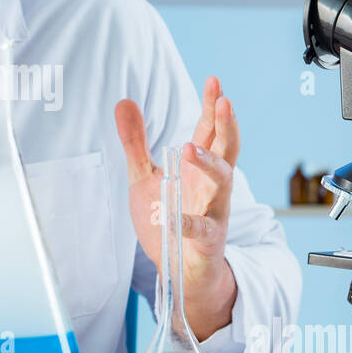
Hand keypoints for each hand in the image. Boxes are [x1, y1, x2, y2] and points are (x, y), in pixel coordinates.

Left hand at [115, 77, 241, 339]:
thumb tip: (124, 101)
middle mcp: (212, 185)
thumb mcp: (145, 177)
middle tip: (224, 101)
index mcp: (199, 168)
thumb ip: (136, 143)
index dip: (212, 106)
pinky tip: (169, 217)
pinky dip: (185, 223)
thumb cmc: (167, 220)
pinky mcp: (206, 239)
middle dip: (226, 125)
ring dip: (208, 164)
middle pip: (227, 150)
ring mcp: (213, 211)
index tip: (214, 81)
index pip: (210, 131)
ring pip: (223, 183)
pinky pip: (200, 229)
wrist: (182, 272)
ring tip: (188, 147)